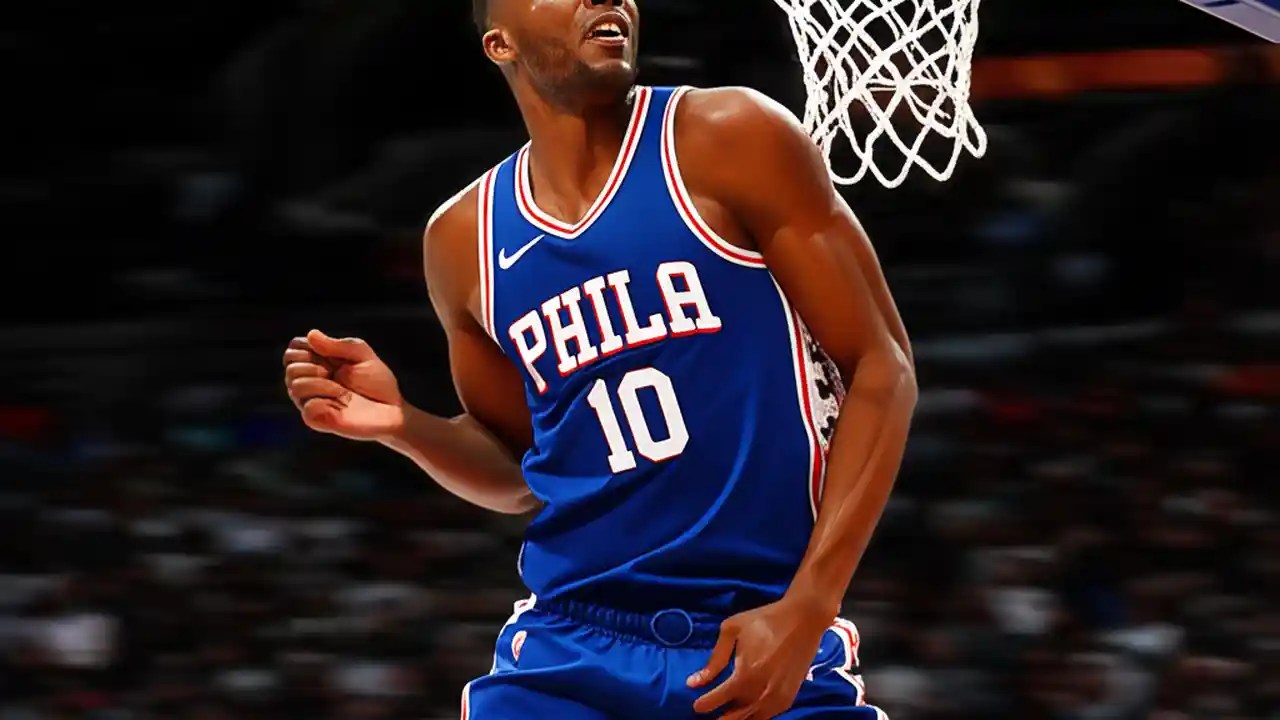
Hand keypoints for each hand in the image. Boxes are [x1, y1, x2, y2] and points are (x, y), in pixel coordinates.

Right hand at [283, 329, 404, 440]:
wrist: (392, 409)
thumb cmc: (377, 382)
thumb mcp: (361, 354)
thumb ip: (337, 345)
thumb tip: (311, 335)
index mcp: (317, 363)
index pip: (292, 349)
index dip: (306, 348)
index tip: (331, 355)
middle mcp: (309, 381)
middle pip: (290, 366)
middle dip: (313, 364)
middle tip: (334, 372)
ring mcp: (311, 401)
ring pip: (295, 385)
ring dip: (321, 384)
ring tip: (343, 390)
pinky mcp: (316, 420)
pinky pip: (307, 407)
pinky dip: (325, 401)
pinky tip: (342, 403)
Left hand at [688, 594, 833, 718]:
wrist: (803, 619)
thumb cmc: (764, 620)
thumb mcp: (732, 630)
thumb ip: (714, 660)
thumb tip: (693, 682)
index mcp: (746, 674)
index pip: (719, 699)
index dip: (704, 705)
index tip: (696, 706)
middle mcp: (761, 691)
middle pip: (735, 716)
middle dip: (721, 718)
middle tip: (711, 715)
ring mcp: (777, 697)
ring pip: (752, 718)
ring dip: (738, 719)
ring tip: (727, 715)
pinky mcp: (789, 697)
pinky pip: (768, 716)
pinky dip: (755, 716)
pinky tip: (747, 712)